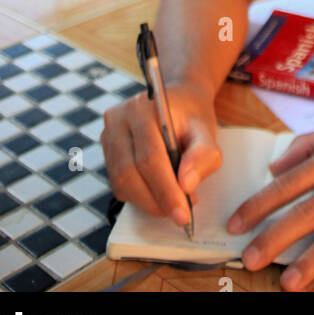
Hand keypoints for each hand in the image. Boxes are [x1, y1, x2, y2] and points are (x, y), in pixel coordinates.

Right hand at [101, 83, 221, 223]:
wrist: (178, 99)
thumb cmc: (192, 117)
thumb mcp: (207, 132)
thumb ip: (203, 156)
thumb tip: (186, 186)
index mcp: (142, 108)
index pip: (149, 157)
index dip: (165, 190)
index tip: (183, 215)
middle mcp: (118, 119)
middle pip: (129, 172)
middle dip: (155, 201)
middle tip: (179, 215)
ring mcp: (108, 134)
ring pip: (120, 181)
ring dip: (146, 201)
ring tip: (172, 203)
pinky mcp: (106, 149)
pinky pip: (117, 182)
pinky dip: (138, 195)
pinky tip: (158, 192)